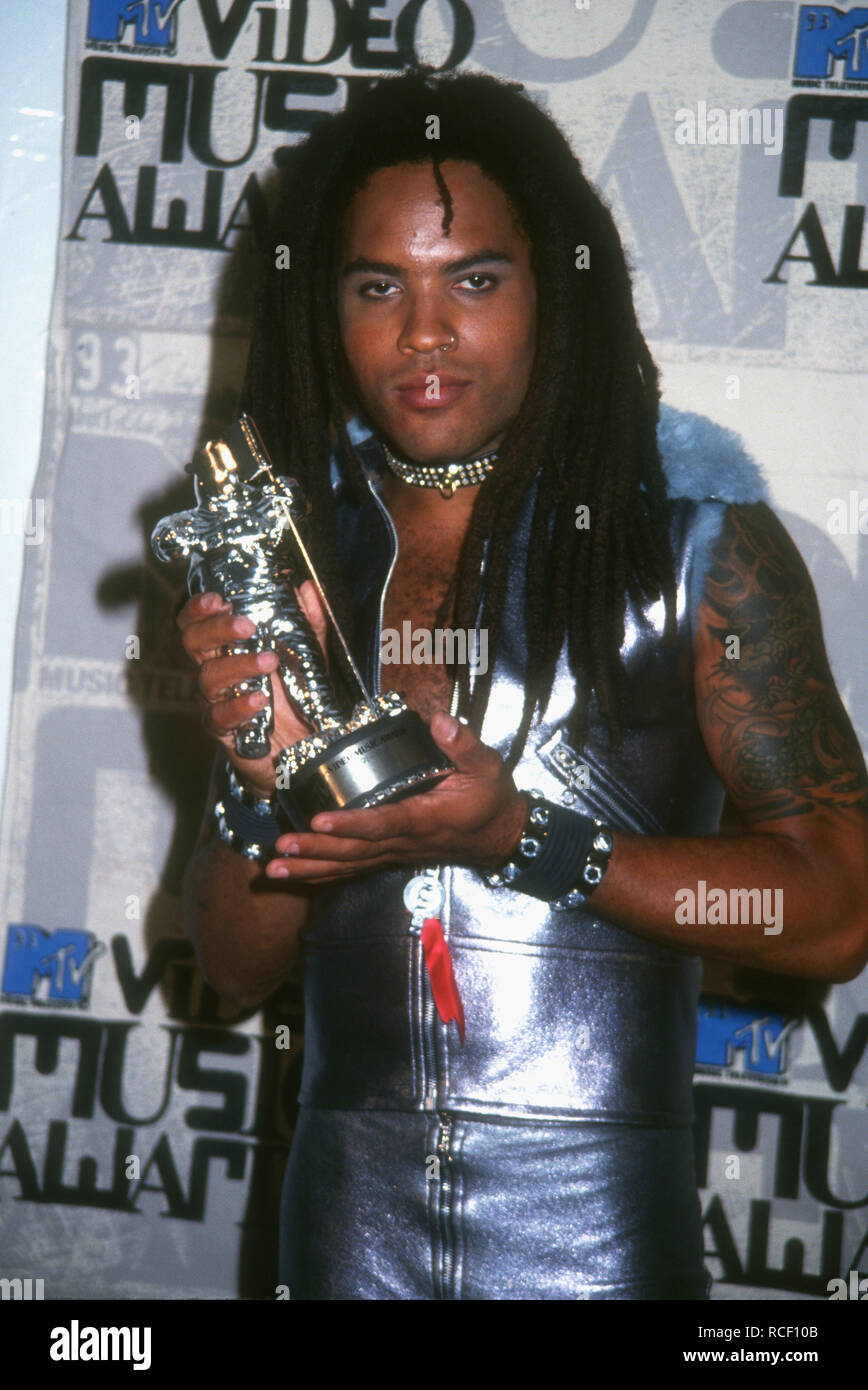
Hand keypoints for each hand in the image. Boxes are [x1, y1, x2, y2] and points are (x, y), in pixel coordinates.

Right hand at [177, 582, 326, 799]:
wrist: (304, 748)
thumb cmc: (296, 694)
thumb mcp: (307, 653)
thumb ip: (308, 621)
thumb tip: (308, 587)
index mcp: (226, 647)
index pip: (197, 621)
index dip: (199, 608)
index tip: (218, 599)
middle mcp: (214, 670)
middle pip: (194, 642)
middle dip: (217, 629)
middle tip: (248, 626)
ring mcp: (215, 701)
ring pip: (208, 677)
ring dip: (237, 665)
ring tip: (268, 660)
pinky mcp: (223, 731)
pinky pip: (219, 716)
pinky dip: (238, 706)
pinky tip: (259, 700)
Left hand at [265, 712, 527, 881]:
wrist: (501, 834)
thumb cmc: (492, 798)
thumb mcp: (488, 766)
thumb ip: (463, 744)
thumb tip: (440, 721)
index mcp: (425, 818)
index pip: (383, 823)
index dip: (351, 824)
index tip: (320, 820)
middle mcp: (404, 842)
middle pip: (354, 851)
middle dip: (316, 850)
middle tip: (280, 848)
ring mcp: (395, 853)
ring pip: (348, 865)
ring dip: (310, 868)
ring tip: (273, 869)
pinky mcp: (390, 856)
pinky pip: (352, 869)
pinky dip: (322, 874)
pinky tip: (294, 875)